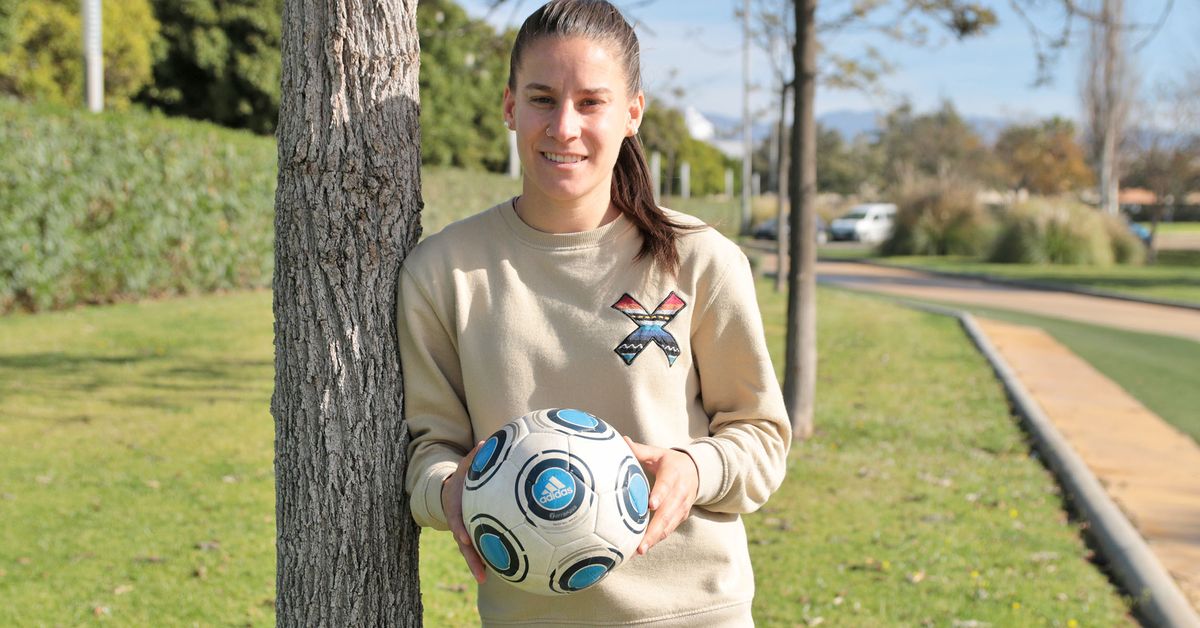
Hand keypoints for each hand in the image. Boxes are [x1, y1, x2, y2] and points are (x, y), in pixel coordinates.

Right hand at [442, 441, 487, 583]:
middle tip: (481, 573)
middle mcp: (460, 526)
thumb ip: (473, 457)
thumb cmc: (460, 481)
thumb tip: (486, 442)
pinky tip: (503, 569)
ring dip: (477, 566)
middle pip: (464, 545)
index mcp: (456, 511)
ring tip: (485, 580)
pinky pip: (481, 550)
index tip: (464, 538)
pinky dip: (488, 559)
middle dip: (471, 559)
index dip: (460, 530)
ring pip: (471, 553)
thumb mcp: (463, 468)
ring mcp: (465, 535)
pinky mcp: (474, 538)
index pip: (457, 522)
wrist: (449, 495)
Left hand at [623, 436, 698, 555]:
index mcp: (673, 475)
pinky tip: (642, 549)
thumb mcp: (658, 453)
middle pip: (667, 514)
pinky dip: (657, 539)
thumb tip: (622, 440)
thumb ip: (640, 450)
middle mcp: (680, 494)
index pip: (666, 486)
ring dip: (654, 539)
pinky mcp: (681, 516)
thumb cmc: (671, 462)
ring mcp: (682, 507)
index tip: (651, 505)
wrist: (698, 471)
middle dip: (654, 530)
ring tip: (638, 552)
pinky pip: (669, 529)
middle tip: (640, 545)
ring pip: (668, 526)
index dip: (660, 495)